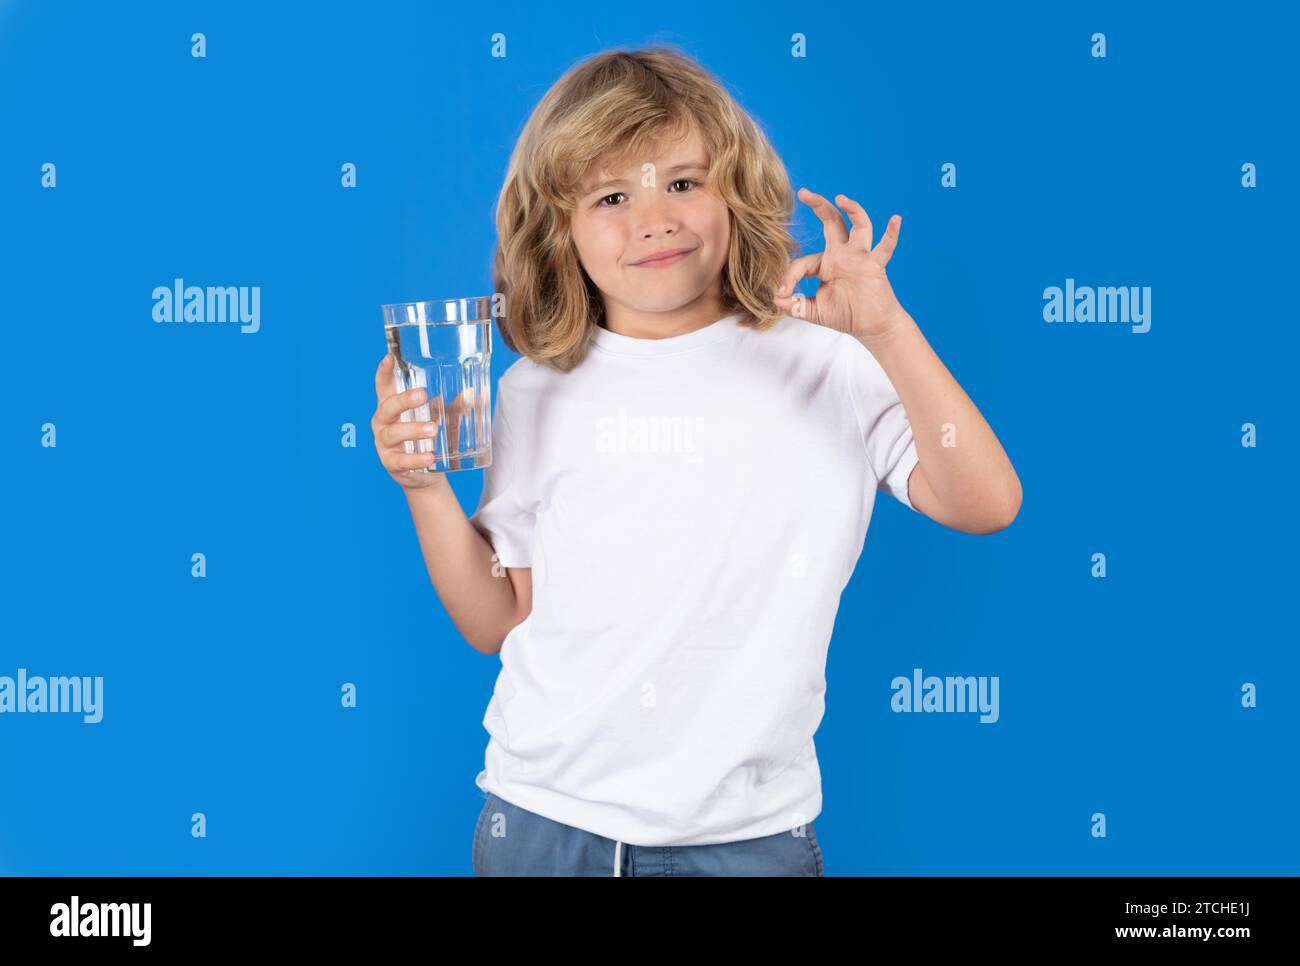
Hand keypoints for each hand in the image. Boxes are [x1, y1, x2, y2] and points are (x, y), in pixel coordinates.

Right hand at [372, 353, 451, 488]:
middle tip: (422, 395)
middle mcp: (383, 423)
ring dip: (413, 430)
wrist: (424, 474)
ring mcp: (384, 444)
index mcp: (391, 406)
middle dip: (404, 400)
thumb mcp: (440, 419)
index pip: (383, 386)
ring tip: (433, 428)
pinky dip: (415, 459)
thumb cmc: (428, 438)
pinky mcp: (391, 464)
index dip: (384, 371)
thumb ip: (453, 407)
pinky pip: (401, 460)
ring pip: (393, 433)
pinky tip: (429, 457)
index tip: (390, 358)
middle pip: (387, 407)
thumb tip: (472, 394)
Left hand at [774, 188, 909, 341]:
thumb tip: (775, 298)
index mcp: (826, 264)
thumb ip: (794, 305)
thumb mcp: (813, 311)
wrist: (871, 326)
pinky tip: (896, 219)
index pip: (802, 262)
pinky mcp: (875, 266)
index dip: (789, 277)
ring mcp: (860, 257)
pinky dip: (891, 234)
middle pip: (832, 222)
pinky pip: (885, 248)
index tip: (782, 292)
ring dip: (853, 210)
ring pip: (859, 226)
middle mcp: (842, 255)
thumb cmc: (845, 314)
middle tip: (803, 192)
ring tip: (841, 198)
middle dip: (818, 205)